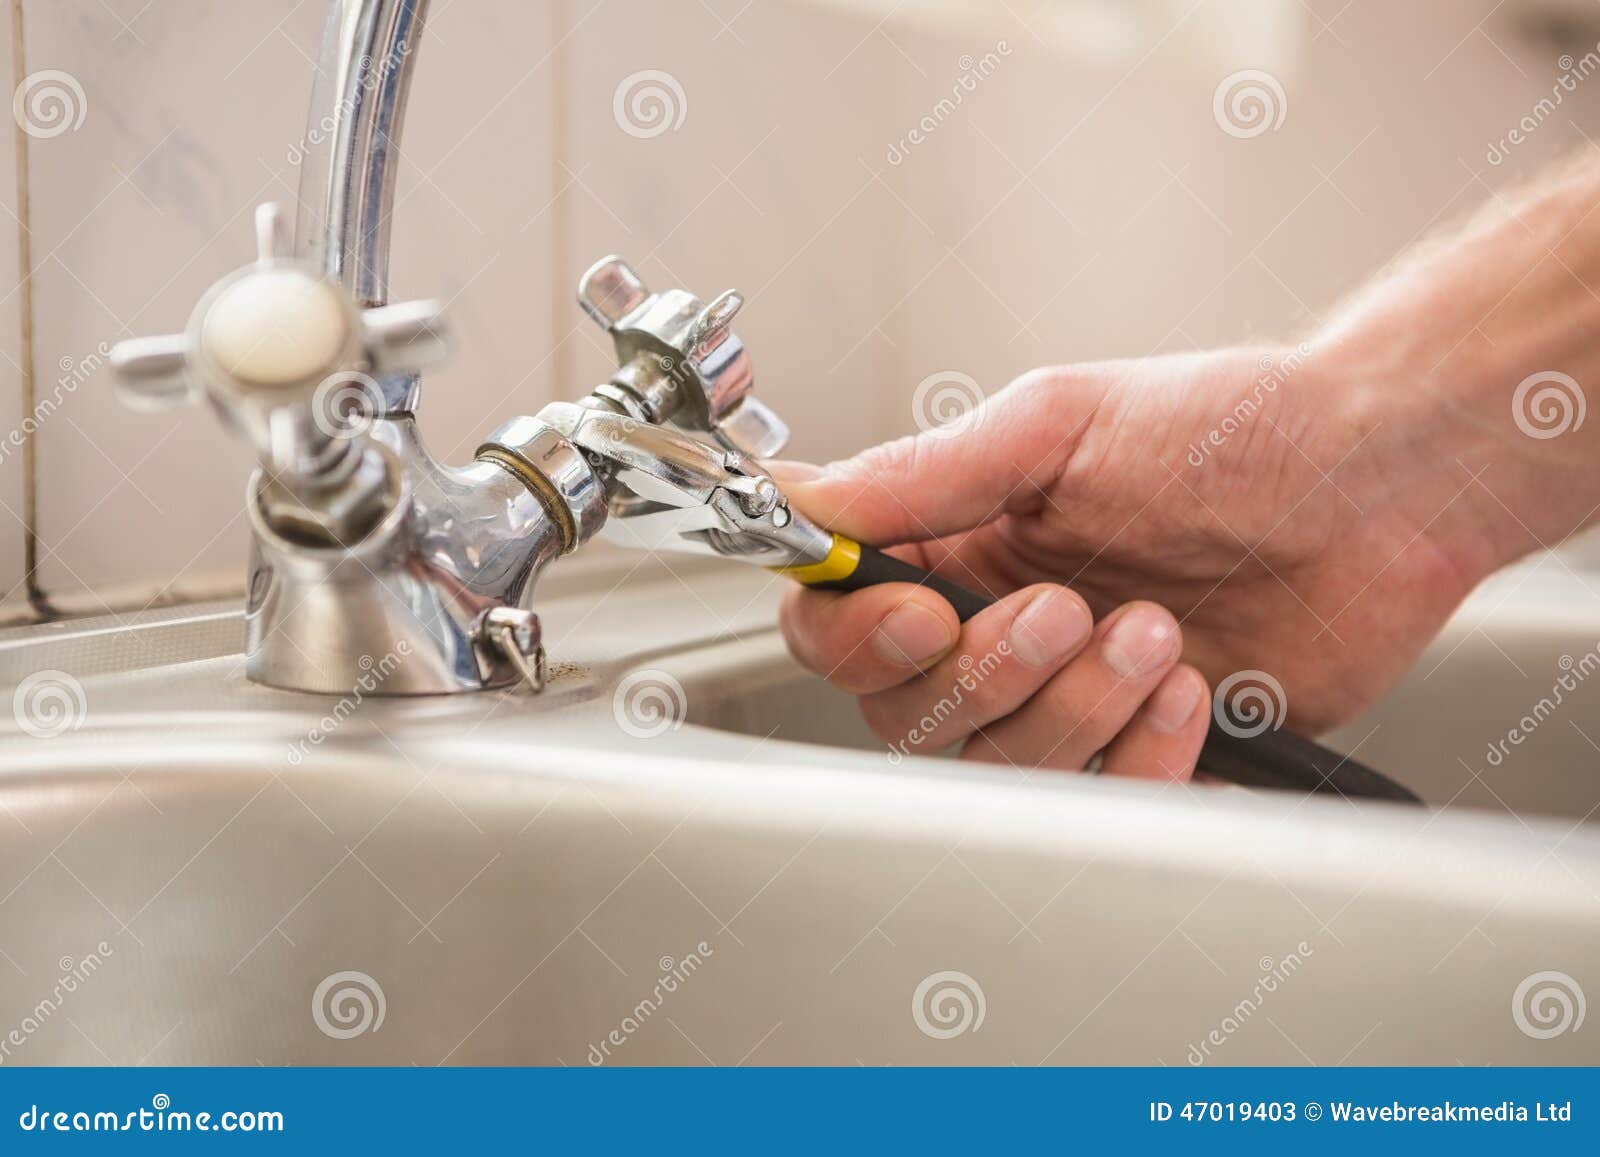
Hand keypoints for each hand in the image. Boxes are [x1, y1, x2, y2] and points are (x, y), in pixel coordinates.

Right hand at [773, 343, 1519, 776]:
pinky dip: (1144, 756)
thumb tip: (808, 499)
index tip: (919, 615)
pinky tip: (1195, 691)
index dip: (857, 637)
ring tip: (1156, 631)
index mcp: (960, 544)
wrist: (1379, 484)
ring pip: (1000, 763)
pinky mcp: (1147, 751)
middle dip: (988, 673)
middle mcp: (1000, 629)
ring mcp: (1071, 697)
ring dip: (1076, 707)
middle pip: (908, 711)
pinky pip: (1101, 802)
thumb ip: (927, 472)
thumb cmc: (1235, 430)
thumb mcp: (1062, 423)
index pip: (840, 622)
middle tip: (1066, 609)